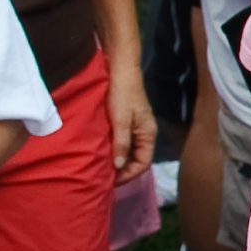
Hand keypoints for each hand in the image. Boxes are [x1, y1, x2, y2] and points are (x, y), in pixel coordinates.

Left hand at [106, 53, 155, 176]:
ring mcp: (136, 127)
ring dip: (117, 160)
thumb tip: (118, 166)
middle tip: (104, 178)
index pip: (143, 163)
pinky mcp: (126, 121)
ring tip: (101, 167)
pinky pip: (123, 142)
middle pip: (137, 159)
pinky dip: (114, 150)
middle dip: (122, 170)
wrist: (121, 69)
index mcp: (148, 134)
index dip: (128, 175)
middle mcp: (144, 133)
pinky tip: (102, 151)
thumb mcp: (121, 120)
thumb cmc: (123, 94)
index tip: (111, 181)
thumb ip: (121, 143)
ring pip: (129, 151)